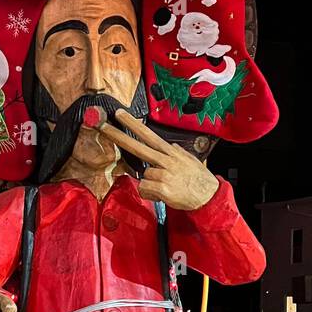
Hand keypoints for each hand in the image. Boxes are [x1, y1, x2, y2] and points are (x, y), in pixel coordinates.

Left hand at [101, 109, 218, 211]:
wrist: (208, 196)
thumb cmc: (198, 179)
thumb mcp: (189, 160)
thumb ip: (176, 152)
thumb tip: (169, 146)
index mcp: (170, 152)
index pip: (147, 134)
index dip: (133, 124)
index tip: (119, 115)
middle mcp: (165, 160)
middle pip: (137, 146)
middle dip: (118, 136)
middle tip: (103, 126)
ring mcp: (163, 173)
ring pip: (143, 176)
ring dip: (151, 184)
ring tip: (166, 187)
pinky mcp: (162, 188)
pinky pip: (144, 189)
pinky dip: (151, 194)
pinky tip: (164, 194)